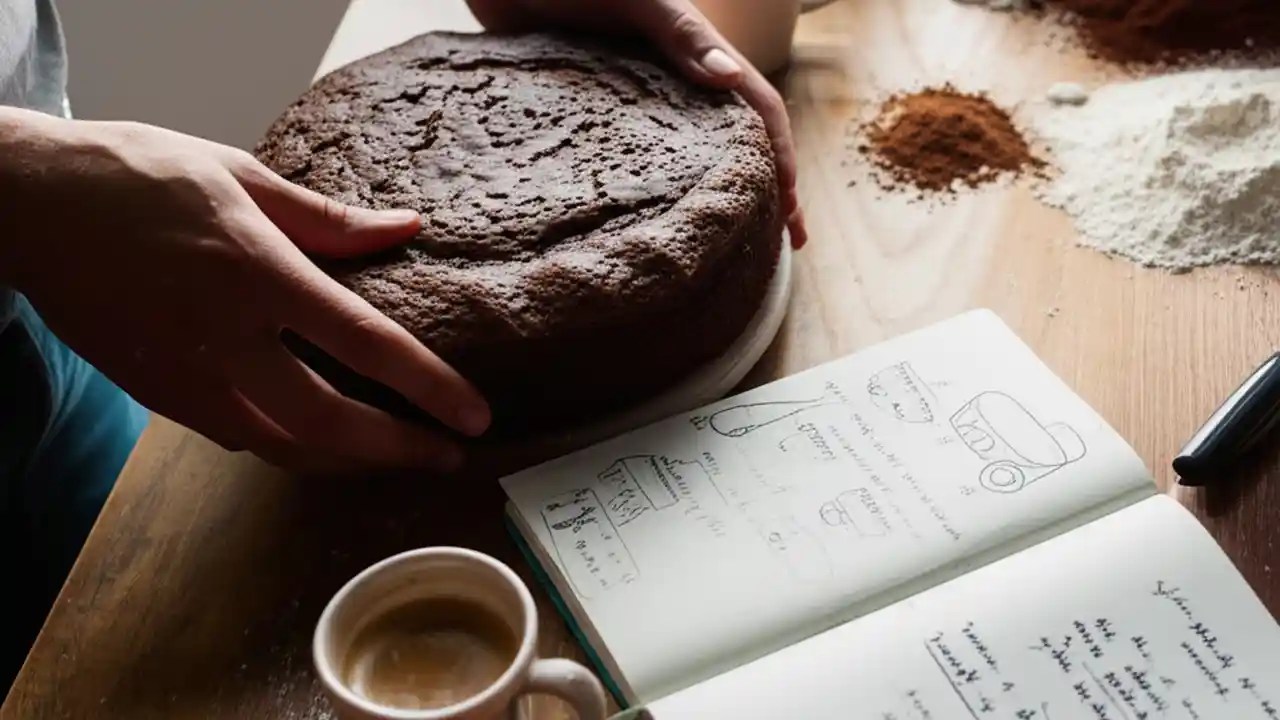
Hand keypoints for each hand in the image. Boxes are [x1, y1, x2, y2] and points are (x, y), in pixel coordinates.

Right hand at [0, 109, 489, 472]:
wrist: (29, 208)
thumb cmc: (136, 175)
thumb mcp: (239, 175)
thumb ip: (328, 217)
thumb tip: (406, 230)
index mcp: (257, 272)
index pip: (365, 344)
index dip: (428, 388)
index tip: (474, 417)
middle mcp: (226, 337)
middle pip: (330, 424)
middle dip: (399, 451)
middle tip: (447, 456)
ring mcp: (189, 376)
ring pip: (286, 448)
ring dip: (351, 462)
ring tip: (398, 455)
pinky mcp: (162, 395)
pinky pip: (242, 438)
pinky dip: (294, 447)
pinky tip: (325, 438)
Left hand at [465, 0, 806, 248]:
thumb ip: (679, 33)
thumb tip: (729, 78)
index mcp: (695, 49)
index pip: (757, 108)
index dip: (781, 158)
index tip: (791, 211)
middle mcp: (676, 77)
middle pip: (737, 138)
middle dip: (766, 187)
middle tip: (782, 247)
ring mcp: (639, 98)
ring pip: (696, 152)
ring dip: (722, 192)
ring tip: (736, 242)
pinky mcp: (597, 112)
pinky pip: (642, 158)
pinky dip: (665, 190)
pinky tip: (665, 222)